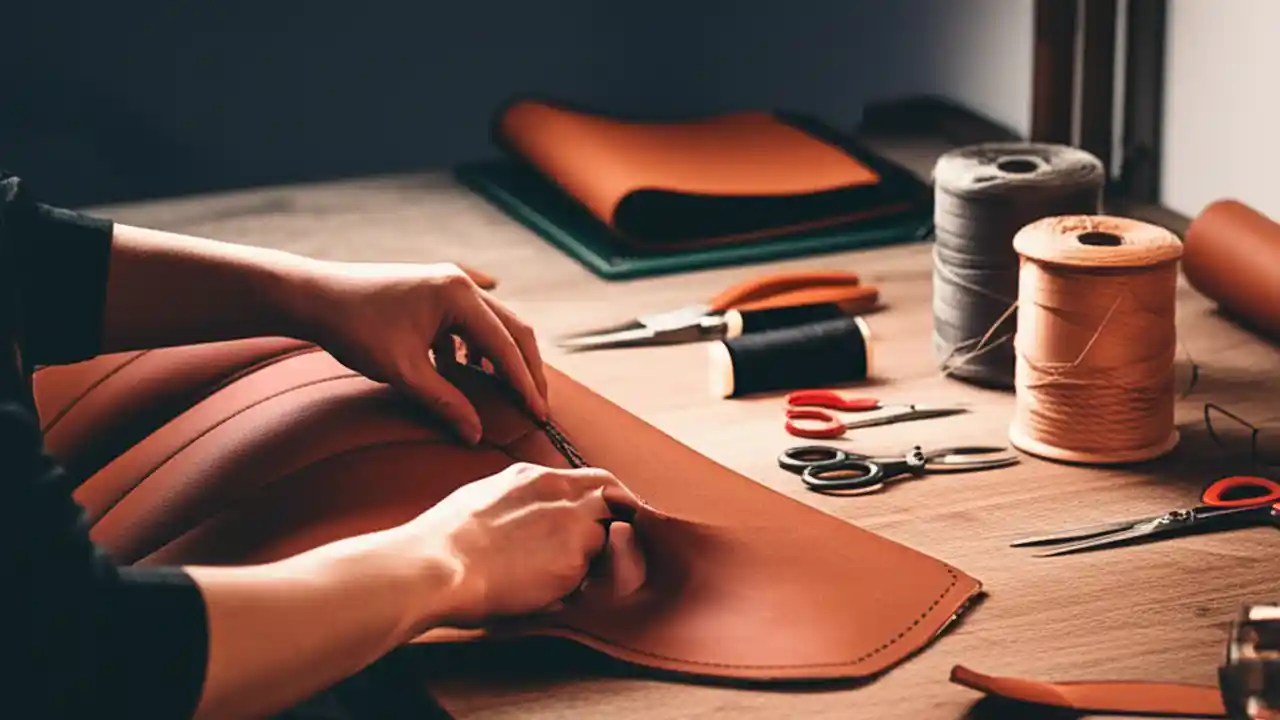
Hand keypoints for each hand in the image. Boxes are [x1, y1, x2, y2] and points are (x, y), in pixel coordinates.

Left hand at [294, 261, 547, 442]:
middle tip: (536, 405)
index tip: (539, 414)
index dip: (525, 384)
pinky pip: (468, 322)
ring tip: (505, 394)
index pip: (505, 346)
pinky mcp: (433, 292)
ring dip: (500, 359)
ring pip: (491, 326)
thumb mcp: (402, 371)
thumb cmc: (355, 328)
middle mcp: (461, 284)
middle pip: (511, 330)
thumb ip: (444, 401)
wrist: (313, 297)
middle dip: (525, 369)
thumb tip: (475, 433)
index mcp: (459, 295)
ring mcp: (447, 284)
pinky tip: (469, 371)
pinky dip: (475, 348)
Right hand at [392, 463, 644, 628]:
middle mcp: (557, 490)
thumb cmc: (441, 543)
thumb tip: (521, 519)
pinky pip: (596, 570)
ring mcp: (570, 520)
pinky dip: (584, 584)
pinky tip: (554, 594)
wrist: (433, 566)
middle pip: (613, 496)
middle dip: (614, 521)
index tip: (595, 524)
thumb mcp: (480, 500)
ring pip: (607, 535)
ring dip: (596, 557)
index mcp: (531, 476)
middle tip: (602, 550)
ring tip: (567, 578)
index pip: (591, 479)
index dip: (600, 502)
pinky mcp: (574, 555)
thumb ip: (513, 502)